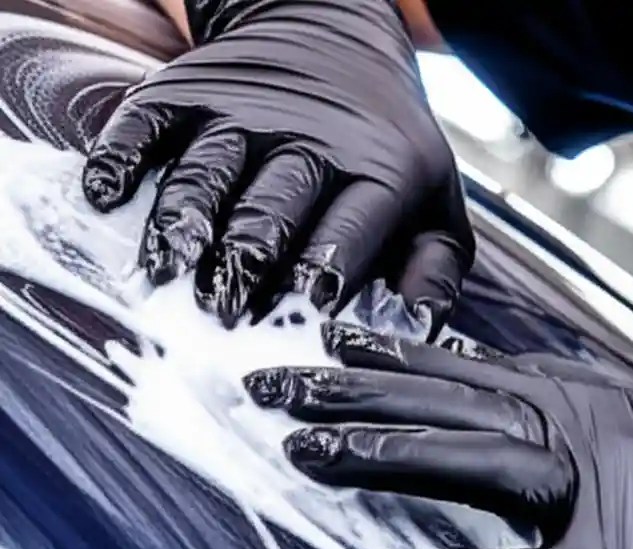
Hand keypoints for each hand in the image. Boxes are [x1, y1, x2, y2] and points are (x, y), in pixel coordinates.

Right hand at [84, 0, 472, 336]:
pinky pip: (148, 125)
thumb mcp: (433, 205)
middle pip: (272, 204)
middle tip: (222, 309)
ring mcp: (244, 113)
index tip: (310, 304)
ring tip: (164, 272)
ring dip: (183, 222)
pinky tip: (106, 195)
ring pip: (208, 172)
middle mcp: (310, 139)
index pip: (353, 221)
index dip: (331, 261)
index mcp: (378, 170)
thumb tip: (420, 332)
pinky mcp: (188, 93)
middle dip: (247, 257)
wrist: (339, 38)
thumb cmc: (389, 148)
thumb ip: (432, 272)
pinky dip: (122, 159)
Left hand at [243, 324, 632, 548]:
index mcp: (601, 406)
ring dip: (388, 455)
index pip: (474, 371)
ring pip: (480, 462)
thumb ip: (587, 438)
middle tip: (266, 383)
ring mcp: (617, 496)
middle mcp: (599, 432)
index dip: (393, 358)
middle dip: (354, 392)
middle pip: (455, 402)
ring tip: (303, 452)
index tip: (324, 342)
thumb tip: (523, 432)